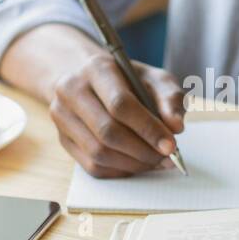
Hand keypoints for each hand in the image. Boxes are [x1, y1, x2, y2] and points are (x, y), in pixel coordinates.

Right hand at [50, 51, 185, 177]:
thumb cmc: (126, 79)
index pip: (120, 104)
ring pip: (98, 153)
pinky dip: (119, 170)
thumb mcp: (154, 78)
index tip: (171, 145)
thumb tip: (176, 127)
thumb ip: (170, 98)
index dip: (148, 128)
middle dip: (143, 151)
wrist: (87, 78)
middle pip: (107, 132)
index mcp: (96, 68)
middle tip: (167, 158)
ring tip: (155, 162)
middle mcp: (72, 90)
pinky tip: (137, 164)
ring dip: (133, 164)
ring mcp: (62, 116)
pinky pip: (92, 165)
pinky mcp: (63, 139)